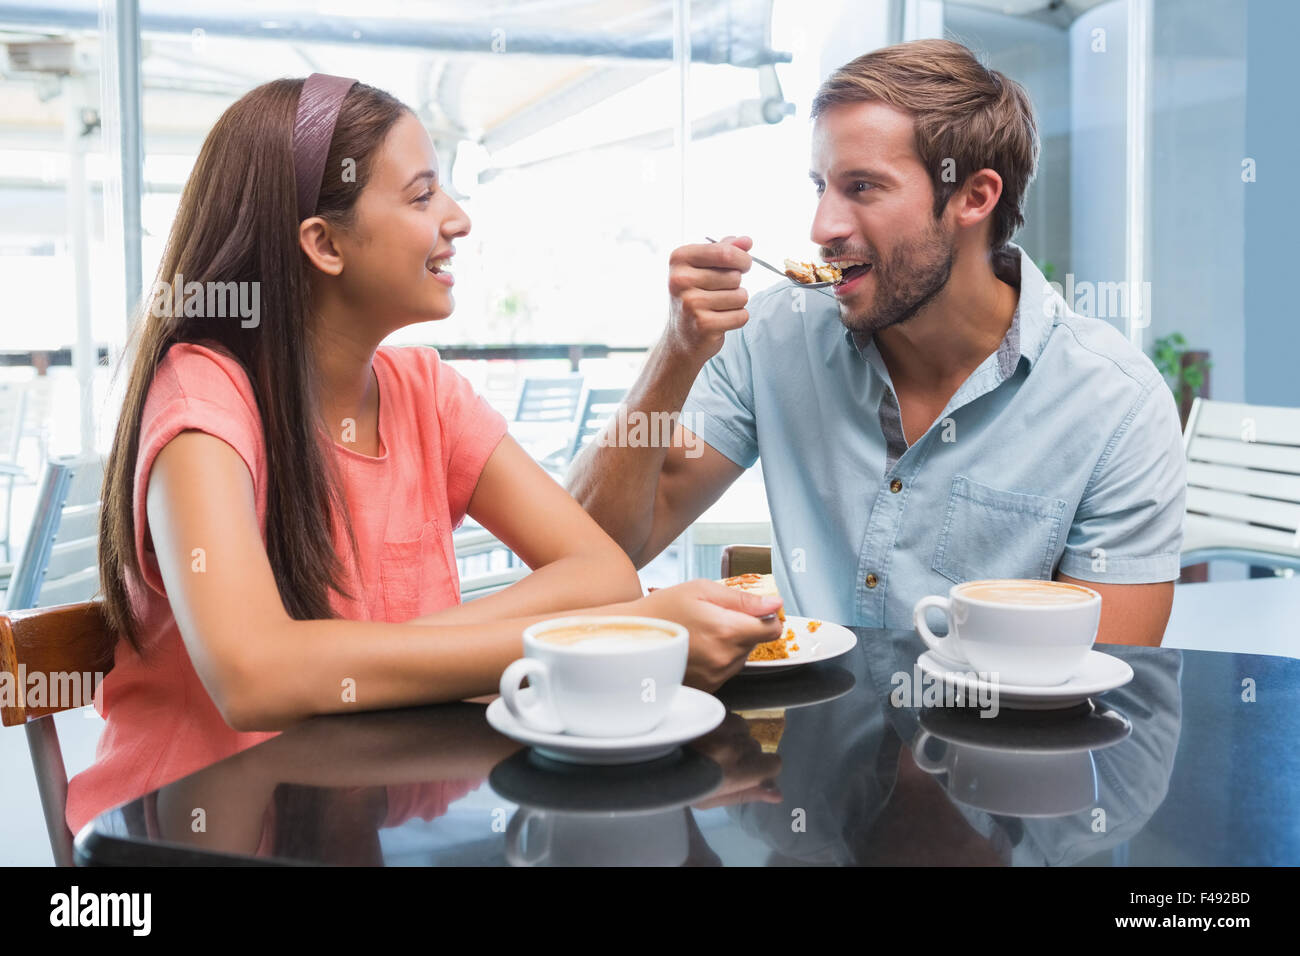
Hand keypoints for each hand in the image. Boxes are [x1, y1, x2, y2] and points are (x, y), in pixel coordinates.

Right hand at [630, 578, 782, 690]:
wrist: (632, 637)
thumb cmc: (663, 609)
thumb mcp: (702, 590)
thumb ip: (743, 599)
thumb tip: (775, 604)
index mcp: (727, 631)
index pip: (772, 629)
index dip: (766, 616)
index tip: (753, 610)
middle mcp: (724, 659)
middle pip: (756, 642)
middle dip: (743, 627)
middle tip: (714, 616)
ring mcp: (715, 676)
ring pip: (742, 656)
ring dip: (731, 643)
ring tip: (702, 632)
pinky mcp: (707, 686)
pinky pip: (726, 669)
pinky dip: (718, 658)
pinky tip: (697, 648)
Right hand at [666, 235, 752, 362]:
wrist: (681, 336)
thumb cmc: (696, 296)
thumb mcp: (704, 267)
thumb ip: (724, 250)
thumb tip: (747, 241)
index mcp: (680, 258)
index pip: (725, 252)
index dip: (742, 259)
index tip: (743, 265)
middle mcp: (680, 280)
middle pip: (735, 276)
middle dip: (736, 284)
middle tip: (720, 293)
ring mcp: (691, 303)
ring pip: (741, 296)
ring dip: (737, 303)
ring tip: (719, 307)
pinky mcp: (703, 325)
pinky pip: (741, 316)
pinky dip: (737, 319)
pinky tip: (721, 321)